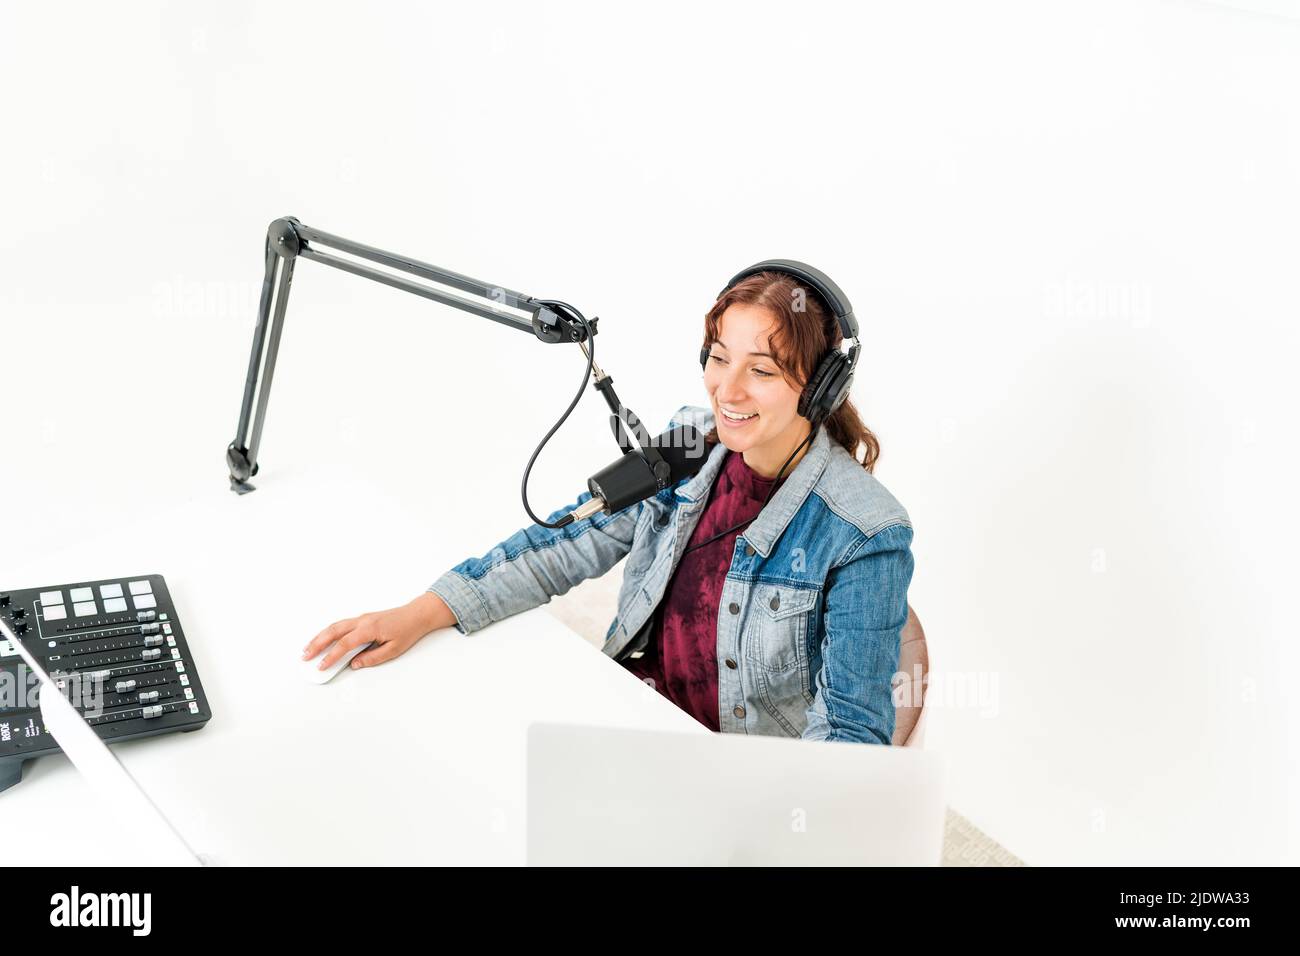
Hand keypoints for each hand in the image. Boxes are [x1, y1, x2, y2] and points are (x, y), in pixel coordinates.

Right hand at [302, 592, 455, 670]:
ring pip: (334, 626)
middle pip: (333, 631)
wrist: (417, 614)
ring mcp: (361, 618)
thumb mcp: (393, 650)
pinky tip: (323, 638)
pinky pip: (341, 624)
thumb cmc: (407, 630)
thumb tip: (354, 664)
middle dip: (317, 644)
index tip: (321, 666)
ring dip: (320, 636)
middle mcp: (362, 621)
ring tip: (308, 648)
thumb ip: (372, 658)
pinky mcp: (363, 618)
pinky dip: (329, 631)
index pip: (344, 644)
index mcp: (369, 629)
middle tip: (305, 656)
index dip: (331, 656)